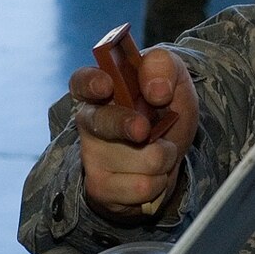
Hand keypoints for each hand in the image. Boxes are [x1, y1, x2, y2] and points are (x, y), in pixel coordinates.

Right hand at [72, 46, 199, 220]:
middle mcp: (90, 121)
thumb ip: (163, 66)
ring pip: (141, 159)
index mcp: (100, 89)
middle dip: (126, 125)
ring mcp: (92, 155)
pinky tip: (152, 173)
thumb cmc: (165, 110)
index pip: (82, 82)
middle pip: (102, 122)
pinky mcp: (100, 186)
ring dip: (164, 156)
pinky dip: (160, 181)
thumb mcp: (172, 78)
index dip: (91, 83)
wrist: (173, 153)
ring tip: (160, 150)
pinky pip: (142, 187)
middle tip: (144, 129)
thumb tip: (156, 89)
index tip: (106, 86)